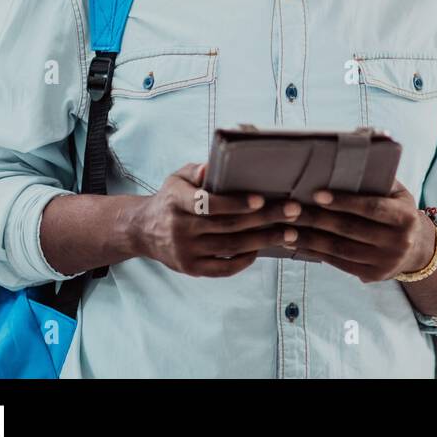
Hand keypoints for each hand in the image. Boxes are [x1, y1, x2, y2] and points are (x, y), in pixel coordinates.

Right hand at [129, 163, 290, 276]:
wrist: (143, 231)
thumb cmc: (171, 198)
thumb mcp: (177, 178)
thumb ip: (197, 171)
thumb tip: (211, 167)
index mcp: (177, 201)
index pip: (208, 204)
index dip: (236, 203)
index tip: (261, 199)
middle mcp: (180, 228)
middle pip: (228, 225)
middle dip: (265, 218)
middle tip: (293, 211)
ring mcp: (186, 251)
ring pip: (231, 246)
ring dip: (264, 239)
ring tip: (290, 232)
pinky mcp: (191, 268)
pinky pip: (223, 268)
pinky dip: (245, 260)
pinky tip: (262, 249)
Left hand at [278, 181, 435, 283]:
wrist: (417, 248)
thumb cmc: (399, 211)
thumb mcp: (398, 194)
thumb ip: (379, 180)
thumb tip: (351, 159)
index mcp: (405, 218)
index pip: (371, 208)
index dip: (344, 201)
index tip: (317, 194)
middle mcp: (398, 242)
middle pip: (350, 229)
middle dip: (318, 219)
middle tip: (291, 210)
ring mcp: (385, 262)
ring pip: (341, 249)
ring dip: (310, 239)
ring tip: (287, 229)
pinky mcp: (373, 276)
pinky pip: (339, 263)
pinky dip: (317, 253)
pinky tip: (299, 244)